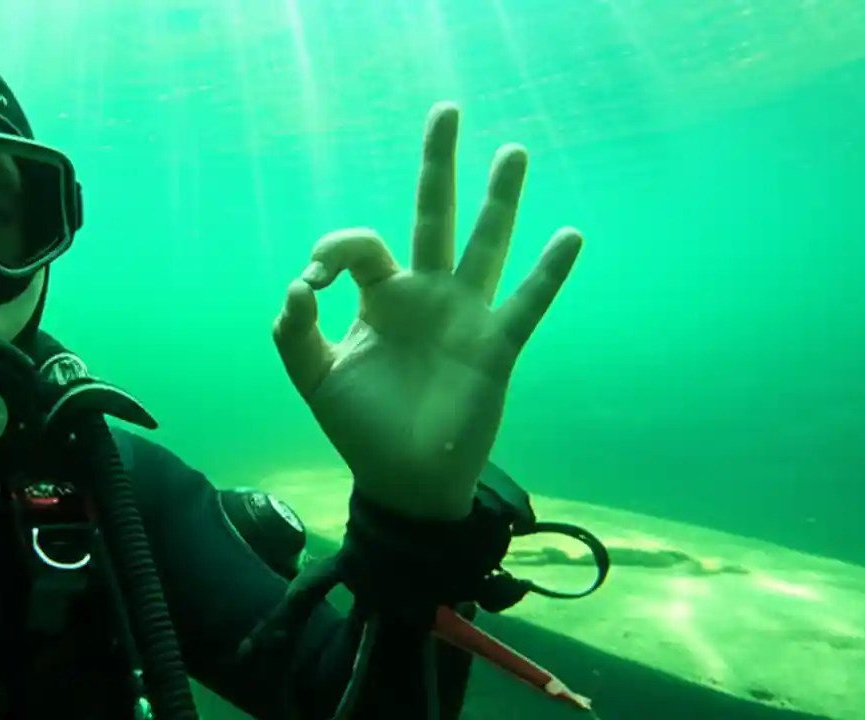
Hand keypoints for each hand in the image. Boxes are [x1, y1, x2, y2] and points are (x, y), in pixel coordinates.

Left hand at [272, 102, 582, 521]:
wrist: (403, 480)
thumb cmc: (361, 426)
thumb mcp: (315, 378)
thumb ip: (296, 333)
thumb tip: (297, 285)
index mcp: (380, 298)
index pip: (360, 247)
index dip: (332, 252)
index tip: (311, 284)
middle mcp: (424, 294)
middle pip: (432, 216)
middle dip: (437, 165)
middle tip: (445, 111)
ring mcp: (463, 316)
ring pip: (484, 245)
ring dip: (498, 199)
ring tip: (511, 150)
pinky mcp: (494, 347)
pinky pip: (525, 304)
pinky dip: (548, 273)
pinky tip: (569, 235)